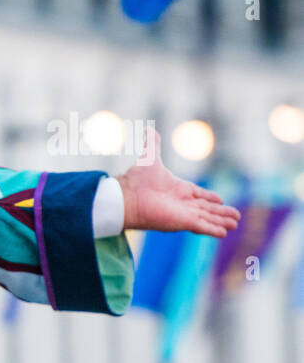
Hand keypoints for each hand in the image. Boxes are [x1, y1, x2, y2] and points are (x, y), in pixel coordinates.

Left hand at [117, 127, 240, 236]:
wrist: (127, 197)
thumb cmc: (137, 180)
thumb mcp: (150, 158)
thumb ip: (152, 143)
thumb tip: (148, 128)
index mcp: (178, 189)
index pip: (198, 195)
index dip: (210, 198)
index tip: (220, 200)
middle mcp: (182, 203)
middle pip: (207, 209)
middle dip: (221, 213)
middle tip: (235, 217)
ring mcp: (183, 214)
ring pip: (208, 218)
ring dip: (221, 221)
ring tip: (234, 225)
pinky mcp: (183, 222)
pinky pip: (203, 226)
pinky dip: (213, 229)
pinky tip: (223, 233)